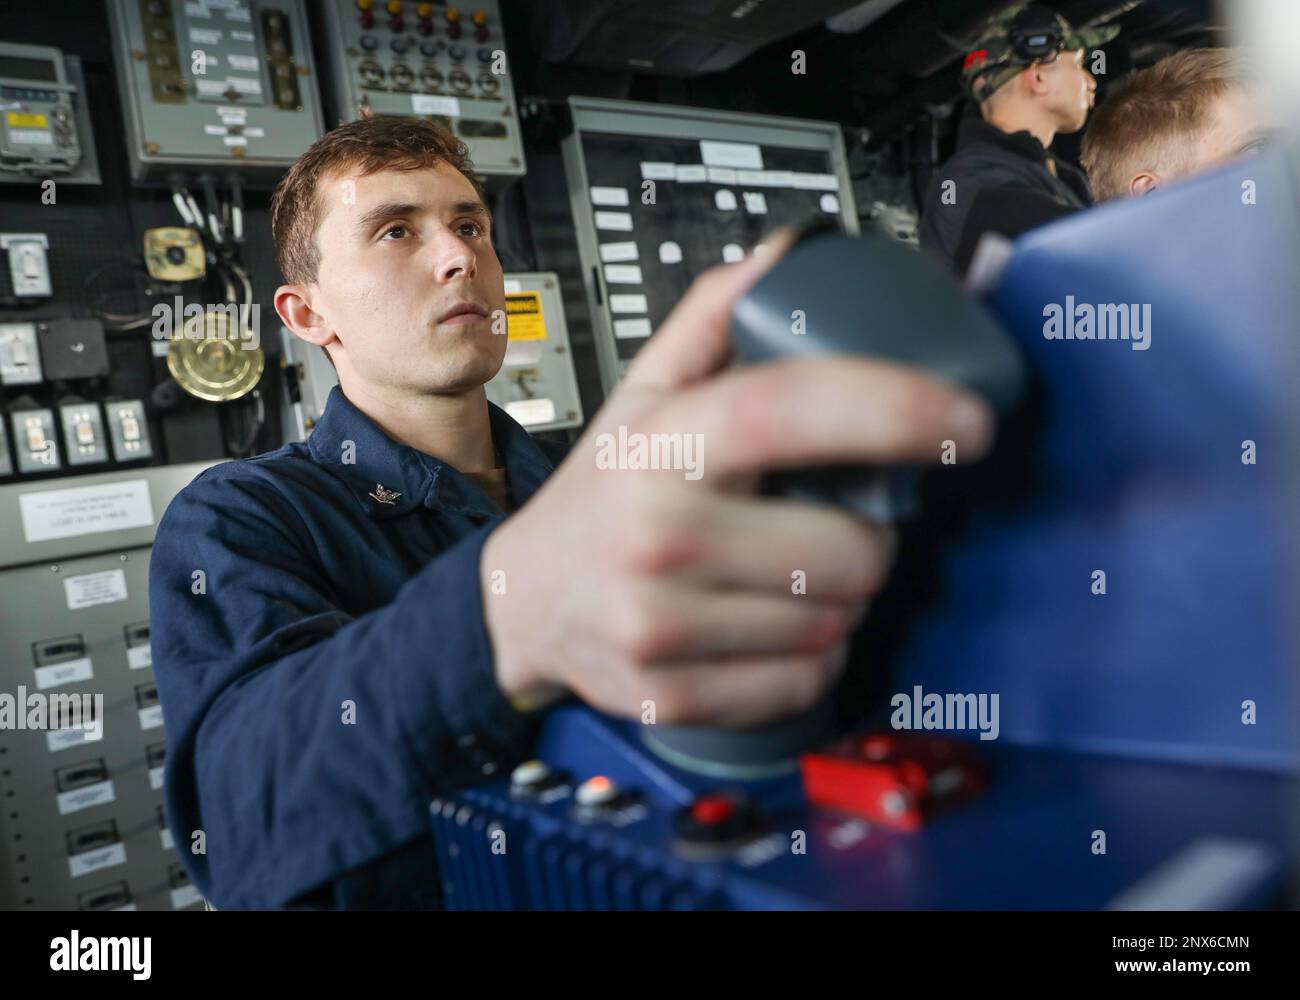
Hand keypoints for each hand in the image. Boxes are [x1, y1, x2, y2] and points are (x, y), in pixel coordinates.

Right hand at [480, 230, 993, 726]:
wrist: (523, 600)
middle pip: (850, 548)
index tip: (968, 422)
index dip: (895, 408)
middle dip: (868, 537)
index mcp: (661, 446)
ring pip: (836, 622)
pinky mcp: (671, 695)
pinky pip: (803, 683)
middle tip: (830, 521)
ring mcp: (660, 625)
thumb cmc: (602, 491)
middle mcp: (657, 536)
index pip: (788, 410)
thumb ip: (716, 318)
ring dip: (838, 599)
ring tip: (787, 573)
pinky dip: (808, 658)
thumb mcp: (644, 392)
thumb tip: (789, 254)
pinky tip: (766, 625)